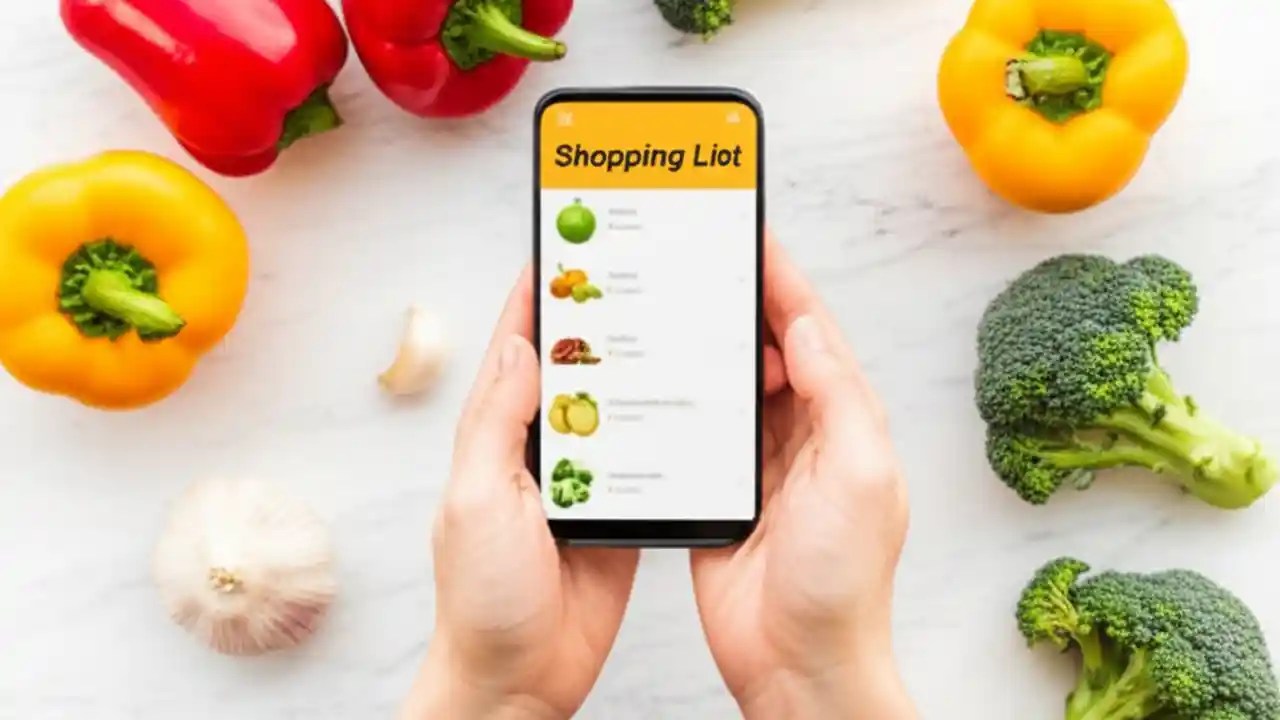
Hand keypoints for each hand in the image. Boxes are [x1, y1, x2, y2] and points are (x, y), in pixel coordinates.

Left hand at [402, 268, 639, 719]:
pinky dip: (660, 426)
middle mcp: (537, 448)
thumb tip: (520, 347)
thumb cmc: (483, 599)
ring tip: (673, 320)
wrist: (519, 676)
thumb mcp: (479, 500)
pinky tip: (688, 401)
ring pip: (612, 404)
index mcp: (497, 434)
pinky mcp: (615, 509)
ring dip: (636, 366)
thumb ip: (498, 424)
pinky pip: (641, 456)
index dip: (539, 291)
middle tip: (638, 266)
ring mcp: (580, 478)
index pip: (518, 345)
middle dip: (600, 315)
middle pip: (573, 364)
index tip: (568, 240)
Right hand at [691, 238, 915, 718]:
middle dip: (736, 299)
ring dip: (704, 346)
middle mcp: (803, 433)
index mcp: (844, 419)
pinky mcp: (722, 491)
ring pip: (728, 383)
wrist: (798, 663)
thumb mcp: (859, 475)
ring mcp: (760, 462)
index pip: (809, 329)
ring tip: (670, 301)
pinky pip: (698, 432)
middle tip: (697, 256)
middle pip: (765, 346)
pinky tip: (654, 378)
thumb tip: (805, 325)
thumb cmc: (842, 582)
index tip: (749, 234)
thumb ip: (836, 394)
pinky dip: (680, 400)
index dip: (780, 279)